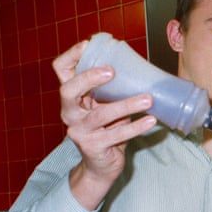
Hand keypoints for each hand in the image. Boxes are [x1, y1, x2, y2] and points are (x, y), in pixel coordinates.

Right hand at [52, 41, 156, 209]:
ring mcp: (79, 131)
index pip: (61, 70)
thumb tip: (141, 67)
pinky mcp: (93, 147)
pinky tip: (150, 120)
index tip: (89, 44)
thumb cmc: (107, 129)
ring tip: (149, 99)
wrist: (101, 166)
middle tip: (112, 71)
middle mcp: (70, 113)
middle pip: (69, 90)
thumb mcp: (106, 106)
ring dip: (127, 105)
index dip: (72, 55)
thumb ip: (114, 90)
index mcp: (72, 97)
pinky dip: (136, 127)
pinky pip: (117, 134)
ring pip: (101, 114)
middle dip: (89, 78)